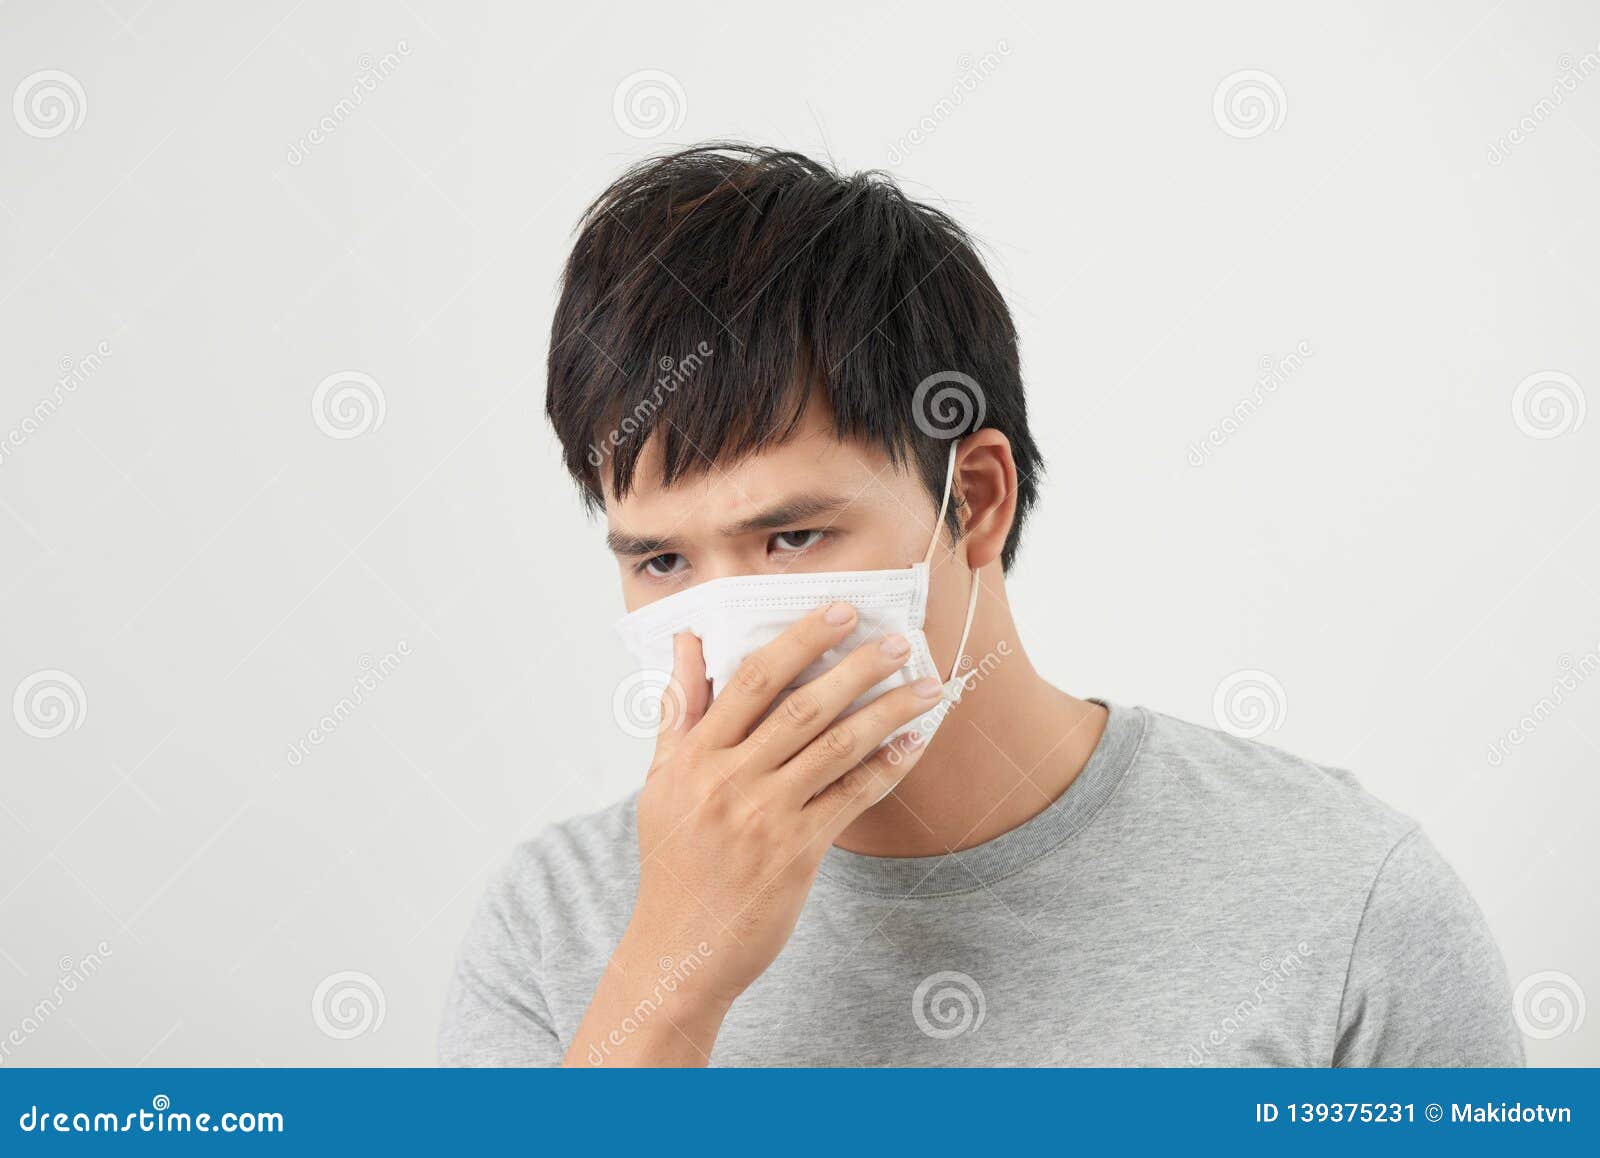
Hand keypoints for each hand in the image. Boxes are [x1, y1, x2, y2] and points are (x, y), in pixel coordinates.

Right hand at [564, 601, 940, 1065]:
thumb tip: (687, 640)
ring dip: (888, 711)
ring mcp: (764, 817)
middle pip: (802, 707)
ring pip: (836, 747)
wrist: (679, 949)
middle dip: (857, 667)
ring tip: (928, 686)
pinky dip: (886, 766)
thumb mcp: (662, 781)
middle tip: (900, 639)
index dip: (799, 640)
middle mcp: (727, 781)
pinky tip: (914, 742)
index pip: (751, 681)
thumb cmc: (672, 862)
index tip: (839, 610)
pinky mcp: (796, 852)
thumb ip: (679, 709)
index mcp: (693, 757)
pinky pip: (851, 797)